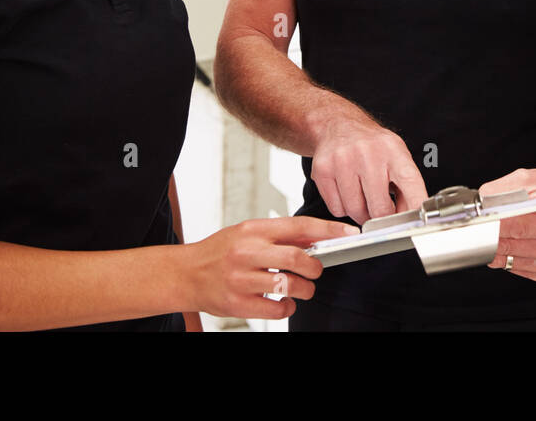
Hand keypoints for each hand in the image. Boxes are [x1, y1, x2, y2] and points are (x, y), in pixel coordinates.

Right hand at [180, 216, 356, 319]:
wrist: (185, 274)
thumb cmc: (220, 252)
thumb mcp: (247, 232)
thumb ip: (279, 235)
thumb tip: (315, 238)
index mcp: (253, 230)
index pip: (299, 226)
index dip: (329, 230)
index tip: (349, 233)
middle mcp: (246, 252)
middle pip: (297, 258)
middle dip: (315, 267)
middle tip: (315, 271)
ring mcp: (240, 279)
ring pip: (289, 286)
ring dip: (304, 290)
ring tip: (301, 288)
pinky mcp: (237, 303)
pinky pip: (276, 309)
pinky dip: (288, 307)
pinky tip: (283, 302)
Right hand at [311, 113, 428, 224]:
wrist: (338, 126)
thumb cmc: (371, 145)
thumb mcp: (395, 156)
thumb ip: (406, 185)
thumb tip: (410, 215)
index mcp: (392, 149)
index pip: (409, 180)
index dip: (415, 204)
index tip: (416, 219)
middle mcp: (368, 153)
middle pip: (380, 207)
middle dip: (382, 216)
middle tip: (382, 211)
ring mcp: (343, 161)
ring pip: (356, 211)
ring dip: (361, 214)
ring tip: (363, 198)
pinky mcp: (322, 170)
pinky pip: (336, 209)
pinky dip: (343, 208)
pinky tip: (346, 192)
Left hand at [480, 168, 535, 281]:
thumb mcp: (527, 178)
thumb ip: (501, 190)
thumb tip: (480, 204)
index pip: (516, 227)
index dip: (492, 223)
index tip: (476, 218)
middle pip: (508, 244)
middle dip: (488, 232)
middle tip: (477, 222)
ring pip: (505, 258)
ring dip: (493, 244)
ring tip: (493, 228)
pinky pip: (512, 266)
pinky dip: (504, 253)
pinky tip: (508, 239)